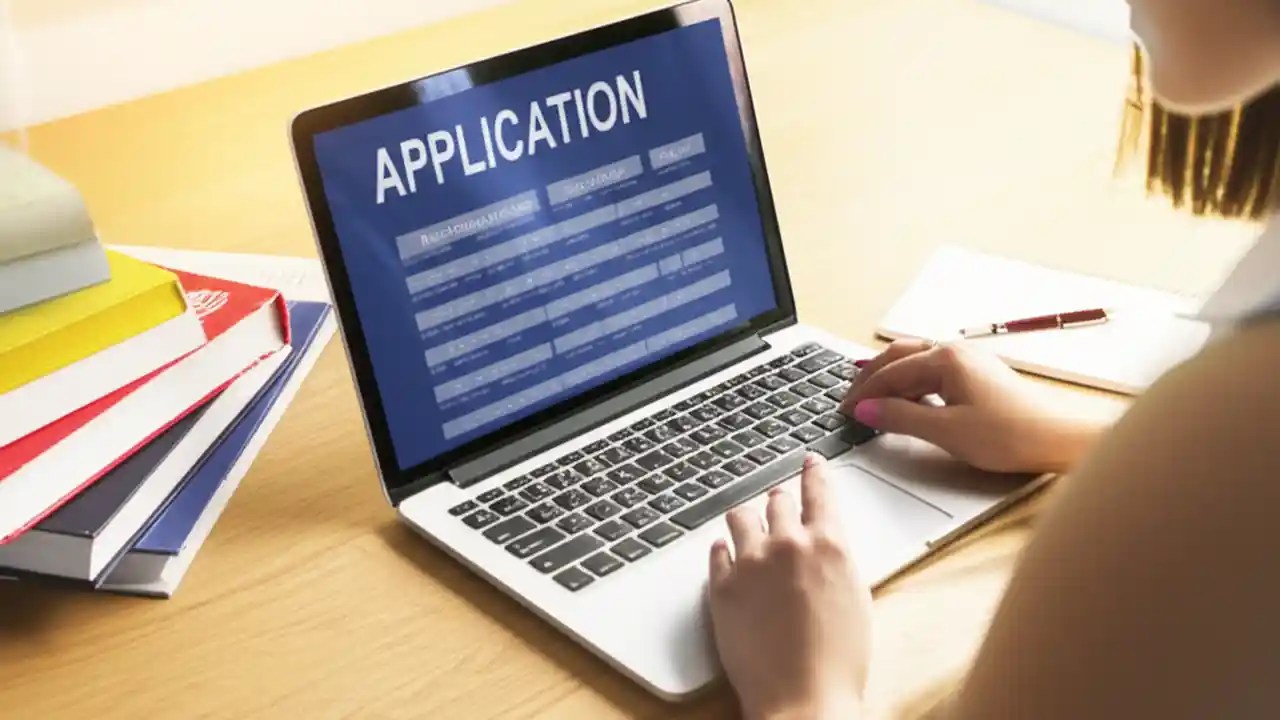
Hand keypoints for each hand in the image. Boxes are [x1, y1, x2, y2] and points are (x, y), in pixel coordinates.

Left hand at [708, 454, 870, 719]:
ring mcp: (750, 562)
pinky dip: (724, 550)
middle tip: (780, 507)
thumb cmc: (839, 660)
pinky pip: (717, 552)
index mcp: (829, 543)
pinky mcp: (721, 586)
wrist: (803, 698)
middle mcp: (787, 543)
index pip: (818, 489)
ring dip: (748, 519)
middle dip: (780, 503)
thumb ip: (837, 560)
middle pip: (778, 501)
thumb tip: (825, 546)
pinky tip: (728, 554)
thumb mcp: (856, 597)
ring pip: (741, 517)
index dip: (813, 471)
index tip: (808, 461)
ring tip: (748, 526)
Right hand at [841, 339, 1104, 472]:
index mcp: (945, 359)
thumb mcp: (946, 431)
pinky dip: (910, 382)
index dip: (863, 393)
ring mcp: (968, 361)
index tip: (844, 410)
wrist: (1060, 438)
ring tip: (869, 394)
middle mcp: (955, 351)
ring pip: (915, 362)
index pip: (890, 372)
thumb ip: (901, 417)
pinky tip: (906, 398)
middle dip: (870, 378)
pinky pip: (932, 370)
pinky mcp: (977, 375)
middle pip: (898, 357)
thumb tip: (866, 409)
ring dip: (890, 377)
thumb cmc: (1011, 434)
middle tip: (848, 399)